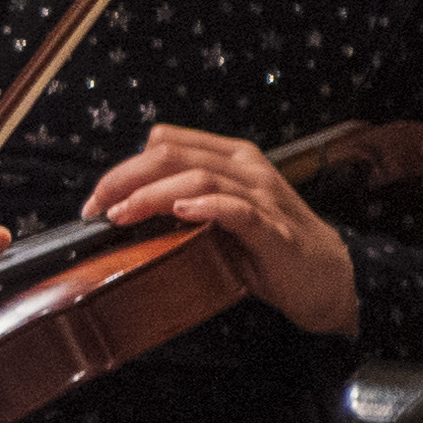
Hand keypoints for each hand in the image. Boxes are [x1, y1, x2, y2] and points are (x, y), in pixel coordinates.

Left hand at [88, 126, 360, 339]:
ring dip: (152, 194)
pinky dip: (205, 207)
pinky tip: (181, 212)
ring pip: (198, 177)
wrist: (327, 280)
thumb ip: (184, 203)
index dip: (124, 166)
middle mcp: (246, 167)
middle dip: (125, 178)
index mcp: (231, 158)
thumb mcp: (220, 217)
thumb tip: (124, 209)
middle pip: (172, 154)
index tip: (97, 199)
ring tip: (122, 215)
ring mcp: (262, 196)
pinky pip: (236, 209)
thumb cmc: (266, 248)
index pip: (167, 142)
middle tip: (96, 208)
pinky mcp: (273, 229)